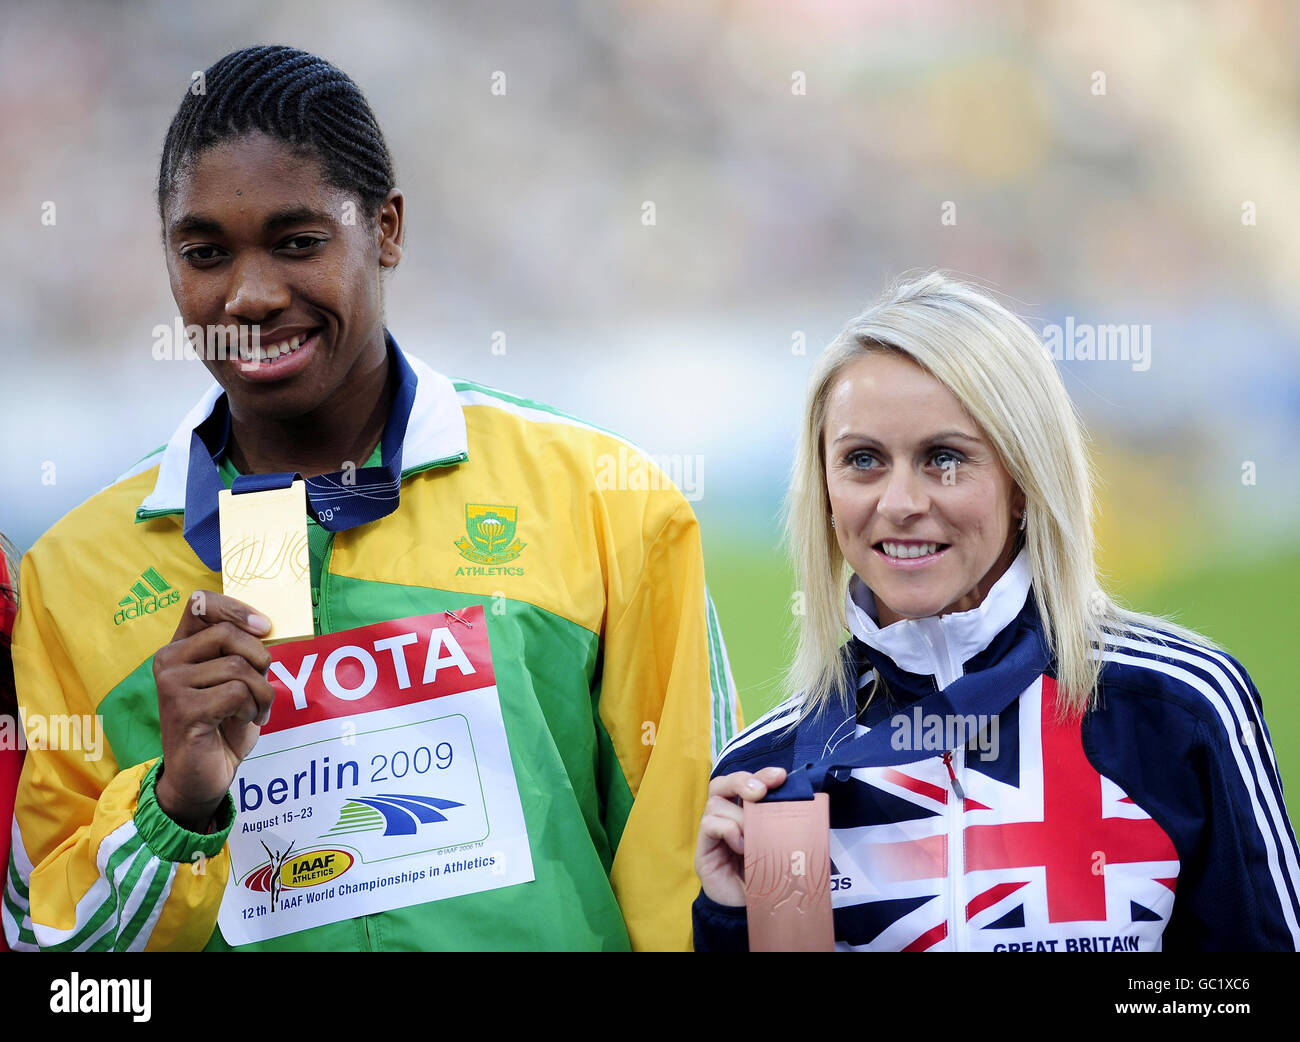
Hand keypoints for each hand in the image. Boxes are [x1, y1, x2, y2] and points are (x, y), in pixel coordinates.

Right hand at [152, 591, 273, 831]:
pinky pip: (237, 693)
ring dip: (261, 692)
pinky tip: (241, 722)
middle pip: (228, 634)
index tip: (264, 627)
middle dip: (260, 660)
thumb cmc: (222, 724)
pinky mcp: (183, 709)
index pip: (201, 603)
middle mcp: (169, 660)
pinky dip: (252, 708)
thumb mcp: (236, 680)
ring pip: (237, 667)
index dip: (236, 608)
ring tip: (254, 710)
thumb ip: (242, 651)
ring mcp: (171, 684)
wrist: (202, 775)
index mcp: (181, 646)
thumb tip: (265, 625)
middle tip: (262, 686)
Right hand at [694, 766, 787, 906]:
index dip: (761, 774)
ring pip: (716, 803)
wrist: (754, 913)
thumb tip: (803, 805)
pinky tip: (741, 845)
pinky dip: (727, 828)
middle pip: (722, 783)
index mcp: (745, 814)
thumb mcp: (781, 845)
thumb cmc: (769, 878)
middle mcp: (726, 819)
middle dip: (742, 780)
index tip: (780, 776)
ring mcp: (712, 834)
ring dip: (739, 815)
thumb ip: (784, 825)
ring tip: (753, 836)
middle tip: (760, 791)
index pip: (746, 784)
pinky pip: (709, 824)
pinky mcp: (703, 850)